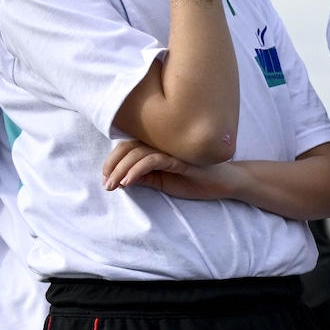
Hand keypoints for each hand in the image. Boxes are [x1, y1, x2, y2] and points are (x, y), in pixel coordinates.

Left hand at [103, 139, 233, 198]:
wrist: (224, 183)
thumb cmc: (194, 181)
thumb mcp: (163, 182)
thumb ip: (144, 178)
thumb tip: (120, 179)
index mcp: (156, 147)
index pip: (127, 147)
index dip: (111, 161)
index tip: (105, 179)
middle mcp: (161, 143)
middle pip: (127, 147)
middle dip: (112, 166)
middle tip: (105, 185)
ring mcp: (170, 149)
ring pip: (136, 153)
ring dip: (120, 170)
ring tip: (113, 185)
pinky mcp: (179, 159)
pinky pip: (152, 160)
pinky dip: (137, 170)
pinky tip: (128, 182)